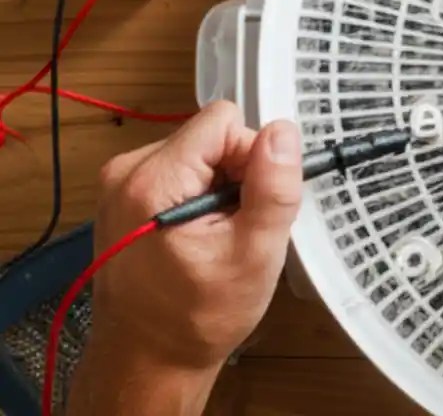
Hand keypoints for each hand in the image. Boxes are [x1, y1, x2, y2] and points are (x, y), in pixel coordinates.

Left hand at [87, 102, 301, 371]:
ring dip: (219, 186)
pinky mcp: (122, 197)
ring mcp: (119, 184)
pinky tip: (198, 236)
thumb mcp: (254, 254)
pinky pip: (178, 171)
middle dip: (235, 173)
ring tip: (218, 236)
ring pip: (197, 153)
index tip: (253, 204)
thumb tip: (283, 131)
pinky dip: (199, 195)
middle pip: (208, 135)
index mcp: (154, 179)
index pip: (223, 122)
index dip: (252, 156)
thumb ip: (272, 188)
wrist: (147, 359)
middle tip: (237, 227)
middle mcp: (127, 171)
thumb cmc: (199, 315)